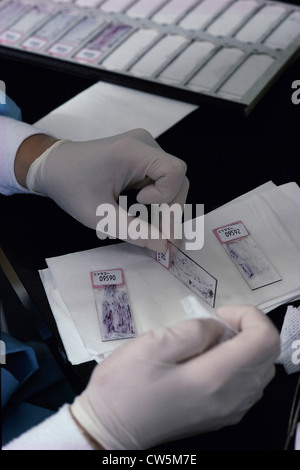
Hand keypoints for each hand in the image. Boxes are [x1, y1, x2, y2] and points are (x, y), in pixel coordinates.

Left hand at [25, 129, 188, 251]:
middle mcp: (144, 144)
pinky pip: (162, 181)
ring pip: (174, 182)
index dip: (167, 195)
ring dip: (166, 208)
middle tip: (159, 239)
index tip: (140, 203)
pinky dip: (159, 202)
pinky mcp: (144, 157)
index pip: (175, 171)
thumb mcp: (98, 215)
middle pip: (178, 180)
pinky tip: (146, 215)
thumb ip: (133, 231)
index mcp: (133, 150)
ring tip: (151, 230)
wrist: (54, 166)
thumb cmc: (71, 186)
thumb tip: (164, 246)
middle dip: (170, 211)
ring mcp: (146, 149)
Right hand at [70, 305, 279, 449]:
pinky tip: (210, 361)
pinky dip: (240, 364)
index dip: (249, 316)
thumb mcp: (153, 344)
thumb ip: (193, 330)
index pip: (265, 340)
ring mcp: (228, 411)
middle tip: (213, 324)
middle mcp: (231, 398)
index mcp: (214, 377)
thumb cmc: (125, 384)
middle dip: (247, 329)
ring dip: (244, 347)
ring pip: (261, 370)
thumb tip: (217, 328)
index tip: (218, 314)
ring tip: (209, 341)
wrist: (109, 428)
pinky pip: (249, 386)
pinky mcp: (221, 417)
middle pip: (268, 355)